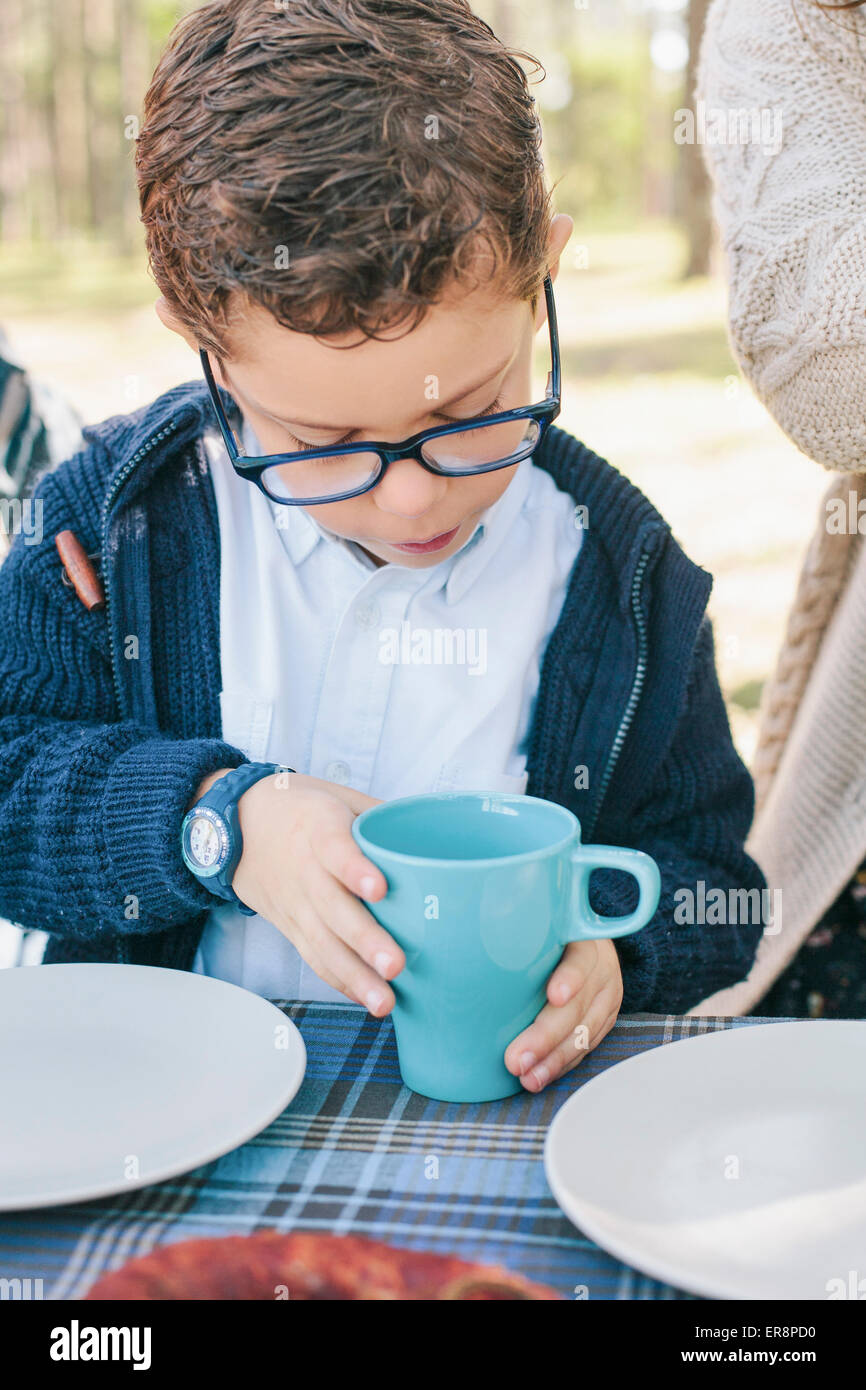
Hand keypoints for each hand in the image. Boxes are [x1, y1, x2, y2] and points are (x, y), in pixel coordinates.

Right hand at [189, 767, 401, 1016]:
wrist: (238, 821)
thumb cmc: (301, 806)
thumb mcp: (339, 796)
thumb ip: (383, 818)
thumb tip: (433, 842)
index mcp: (317, 826)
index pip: (334, 848)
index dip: (355, 869)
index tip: (380, 890)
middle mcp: (302, 868)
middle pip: (331, 907)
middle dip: (364, 939)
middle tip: (395, 965)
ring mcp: (293, 901)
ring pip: (321, 941)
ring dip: (354, 975)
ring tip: (384, 1001)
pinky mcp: (289, 925)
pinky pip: (313, 955)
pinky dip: (339, 979)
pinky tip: (365, 997)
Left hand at [504, 938, 622, 1091]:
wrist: (585, 943)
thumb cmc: (549, 938)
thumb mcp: (537, 929)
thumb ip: (511, 939)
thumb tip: (462, 953)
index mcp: (582, 941)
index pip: (579, 957)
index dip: (569, 978)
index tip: (554, 995)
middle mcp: (599, 969)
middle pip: (577, 1006)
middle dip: (546, 1037)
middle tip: (517, 1059)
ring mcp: (605, 996)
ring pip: (583, 1033)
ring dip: (553, 1060)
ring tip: (527, 1077)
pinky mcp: (604, 1019)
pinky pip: (584, 1046)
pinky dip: (560, 1064)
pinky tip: (540, 1075)